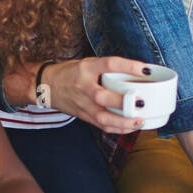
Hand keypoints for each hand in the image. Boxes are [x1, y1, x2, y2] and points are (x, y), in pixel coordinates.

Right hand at [39, 57, 155, 134]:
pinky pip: (102, 126)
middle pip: (103, 96)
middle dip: (124, 102)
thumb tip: (136, 74)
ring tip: (139, 120)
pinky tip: (130, 127)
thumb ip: (107, 69)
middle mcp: (84, 87)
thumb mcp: (88, 63)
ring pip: (103, 117)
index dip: (128, 66)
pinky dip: (117, 128)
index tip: (145, 70)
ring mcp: (83, 104)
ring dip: (123, 122)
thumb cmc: (71, 73)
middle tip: (142, 102)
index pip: (109, 64)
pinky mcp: (83, 116)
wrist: (46, 85)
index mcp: (87, 68)